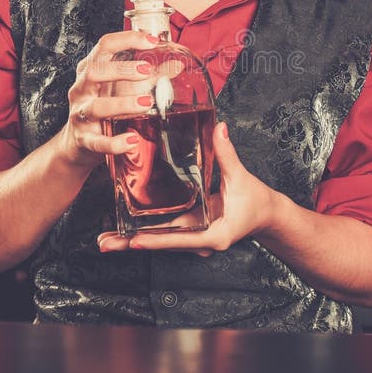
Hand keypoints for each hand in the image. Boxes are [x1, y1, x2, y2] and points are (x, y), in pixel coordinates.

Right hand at [57, 31, 159, 167]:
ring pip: (96, 106)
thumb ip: (149, 77)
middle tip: (147, 71)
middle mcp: (82, 89)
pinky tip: (131, 140)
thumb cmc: (103, 108)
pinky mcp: (84, 139)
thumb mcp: (122, 88)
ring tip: (146, 102)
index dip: (127, 39)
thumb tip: (177, 65)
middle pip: (95, 71)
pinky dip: (115, 142)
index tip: (152, 40)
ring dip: (122, 103)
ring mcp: (80, 114)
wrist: (79, 144)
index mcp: (91, 70)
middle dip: (122, 69)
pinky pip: (97, 141)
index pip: (104, 46)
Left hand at [97, 122, 276, 255]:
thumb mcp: (241, 178)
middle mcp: (202, 241)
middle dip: (133, 243)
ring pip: (161, 241)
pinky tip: (124, 232)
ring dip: (133, 240)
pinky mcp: (191, 231)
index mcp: (215, 234)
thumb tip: (219, 129)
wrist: (266, 215)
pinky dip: (146, 233)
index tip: (135, 240)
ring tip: (105, 240)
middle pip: (163, 244)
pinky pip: (166, 234)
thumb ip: (227, 154)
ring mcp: (195, 238)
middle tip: (105, 243)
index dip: (158, 240)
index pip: (182, 239)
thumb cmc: (256, 200)